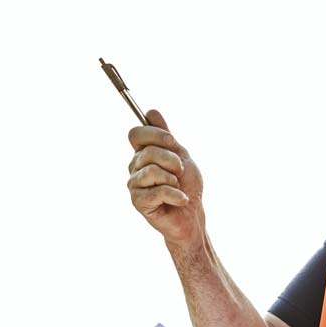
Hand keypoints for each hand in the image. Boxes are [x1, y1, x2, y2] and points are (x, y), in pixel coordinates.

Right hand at [127, 110, 205, 249]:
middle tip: (181, 173)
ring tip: (178, 187)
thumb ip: (165, 136)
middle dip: (172, 161)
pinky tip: (181, 200)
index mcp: (142, 154)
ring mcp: (134, 185)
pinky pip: (157, 191)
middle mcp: (134, 168)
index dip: (154, 134)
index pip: (136, 134)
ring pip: (152, 171)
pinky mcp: (138, 202)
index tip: (172, 141)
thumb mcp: (180, 155)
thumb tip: (151, 112)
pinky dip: (176, 195)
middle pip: (148, 152)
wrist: (192, 214)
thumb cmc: (187, 185)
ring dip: (173, 180)